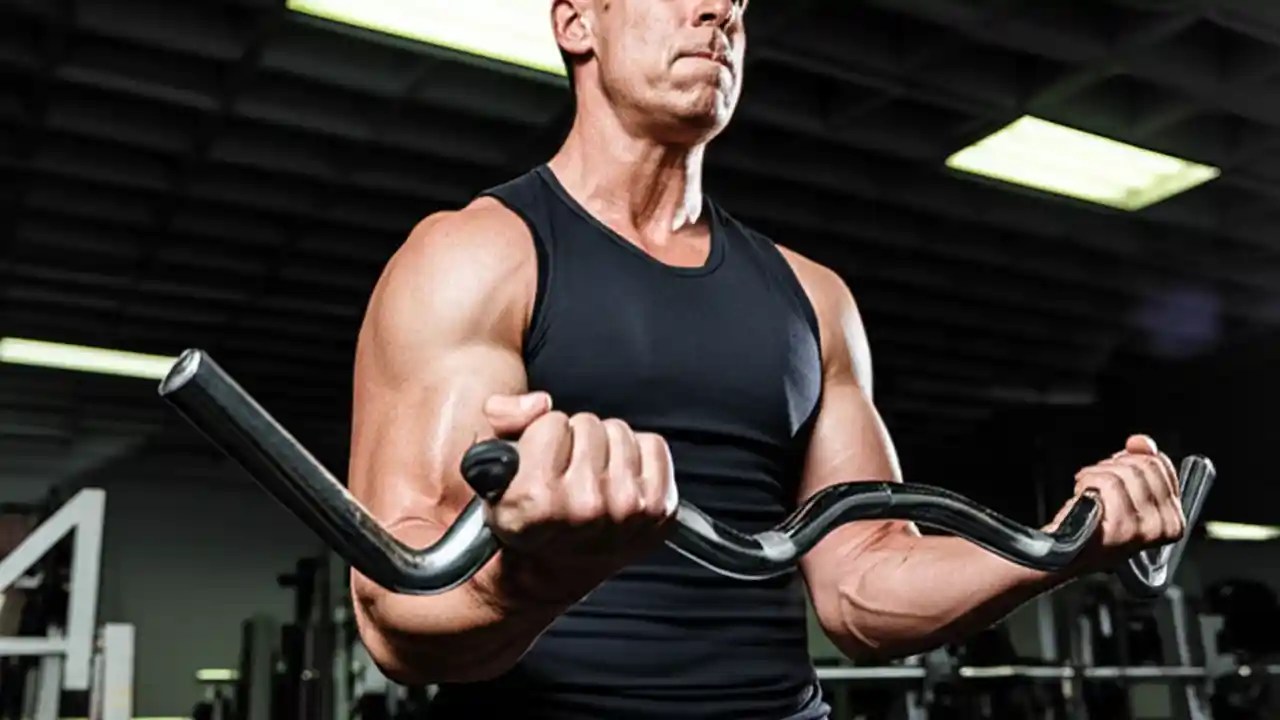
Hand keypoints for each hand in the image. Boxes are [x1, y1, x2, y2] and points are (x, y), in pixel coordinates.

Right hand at [480, 391, 678, 598]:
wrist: (551, 573)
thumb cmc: (525, 517)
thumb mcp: (494, 469)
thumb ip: (504, 417)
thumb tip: (539, 403)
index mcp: (537, 499)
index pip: (552, 422)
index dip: (543, 439)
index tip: (539, 468)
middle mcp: (585, 508)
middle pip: (589, 424)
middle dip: (575, 442)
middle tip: (565, 476)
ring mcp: (627, 512)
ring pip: (620, 432)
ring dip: (605, 449)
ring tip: (590, 482)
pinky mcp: (659, 511)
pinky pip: (653, 446)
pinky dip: (638, 457)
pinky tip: (617, 484)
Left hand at [1051, 434, 1184, 572]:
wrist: (1065, 553)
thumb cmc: (1093, 524)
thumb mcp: (1123, 489)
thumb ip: (1139, 461)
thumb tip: (1141, 442)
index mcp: (1173, 519)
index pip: (1160, 464)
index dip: (1130, 459)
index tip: (1115, 472)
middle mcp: (1165, 527)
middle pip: (1142, 465)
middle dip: (1112, 466)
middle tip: (1098, 485)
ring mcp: (1143, 530)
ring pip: (1123, 472)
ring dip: (1095, 475)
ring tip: (1089, 493)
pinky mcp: (1121, 528)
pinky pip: (1108, 482)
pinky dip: (1088, 481)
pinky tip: (1082, 497)